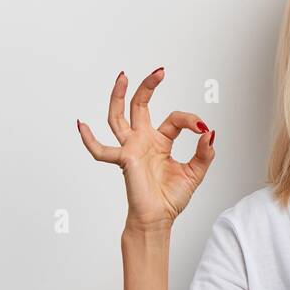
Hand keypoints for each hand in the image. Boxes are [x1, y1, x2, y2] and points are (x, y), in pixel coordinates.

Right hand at [77, 68, 214, 231]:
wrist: (159, 219)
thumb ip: (203, 153)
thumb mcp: (195, 172)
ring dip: (119, 97)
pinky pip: (102, 151)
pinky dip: (89, 139)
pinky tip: (81, 125)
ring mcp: (131, 148)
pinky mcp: (125, 160)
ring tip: (123, 77)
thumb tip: (209, 132)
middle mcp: (143, 141)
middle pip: (140, 106)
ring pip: (118, 117)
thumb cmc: (171, 198)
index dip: (190, 120)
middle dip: (148, 87)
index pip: (174, 120)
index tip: (202, 128)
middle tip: (159, 71)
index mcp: (160, 141)